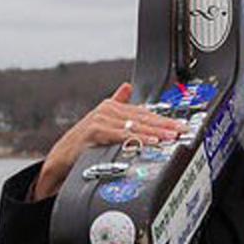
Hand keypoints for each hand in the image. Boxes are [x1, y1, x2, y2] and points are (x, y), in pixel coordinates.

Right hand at [30, 83, 187, 201]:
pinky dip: (138, 138)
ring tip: (171, 136)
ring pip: (134, 126)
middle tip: (181, 130)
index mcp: (114, 107)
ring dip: (155, 132)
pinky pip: (122, 135)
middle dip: (165, 125)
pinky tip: (151, 141)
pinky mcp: (96, 130)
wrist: (62, 156)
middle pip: (143, 118)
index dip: (164, 119)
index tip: (180, 126)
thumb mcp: (103, 120)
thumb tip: (127, 87)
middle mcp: (108, 110)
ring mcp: (101, 119)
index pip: (145, 113)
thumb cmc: (85, 140)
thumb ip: (118, 103)